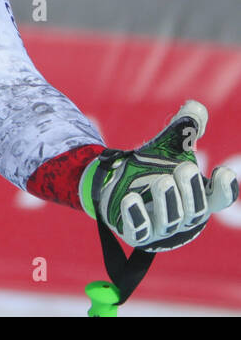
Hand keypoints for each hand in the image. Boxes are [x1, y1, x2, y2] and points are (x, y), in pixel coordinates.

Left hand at [83, 100, 238, 250]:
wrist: (115, 181)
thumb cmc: (152, 165)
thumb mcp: (168, 146)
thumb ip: (184, 128)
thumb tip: (194, 106)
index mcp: (198, 197)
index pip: (218, 199)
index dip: (224, 189)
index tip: (222, 172)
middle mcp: (184, 216)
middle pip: (195, 211)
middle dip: (191, 191)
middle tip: (184, 168)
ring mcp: (160, 228)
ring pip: (170, 221)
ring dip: (166, 201)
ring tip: (161, 180)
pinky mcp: (137, 233)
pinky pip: (139, 231)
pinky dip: (136, 216)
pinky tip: (129, 199)